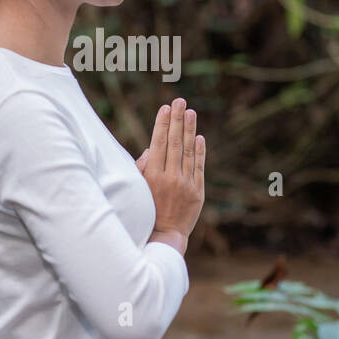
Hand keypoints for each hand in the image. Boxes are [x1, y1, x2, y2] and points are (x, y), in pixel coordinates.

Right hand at [140, 98, 205, 252]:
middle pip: (175, 143)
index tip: (165, 108)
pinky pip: (199, 167)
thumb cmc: (145, 212)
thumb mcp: (137, 190)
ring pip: (189, 152)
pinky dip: (200, 152)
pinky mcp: (198, 192)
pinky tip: (200, 137)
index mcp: (152, 176)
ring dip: (190, 130)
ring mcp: (186, 185)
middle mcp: (170, 178)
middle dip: (177, 120)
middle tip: (180, 101)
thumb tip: (151, 149)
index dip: (162, 124)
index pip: (159, 143)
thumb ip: (142, 168)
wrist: (164, 237)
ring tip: (191, 112)